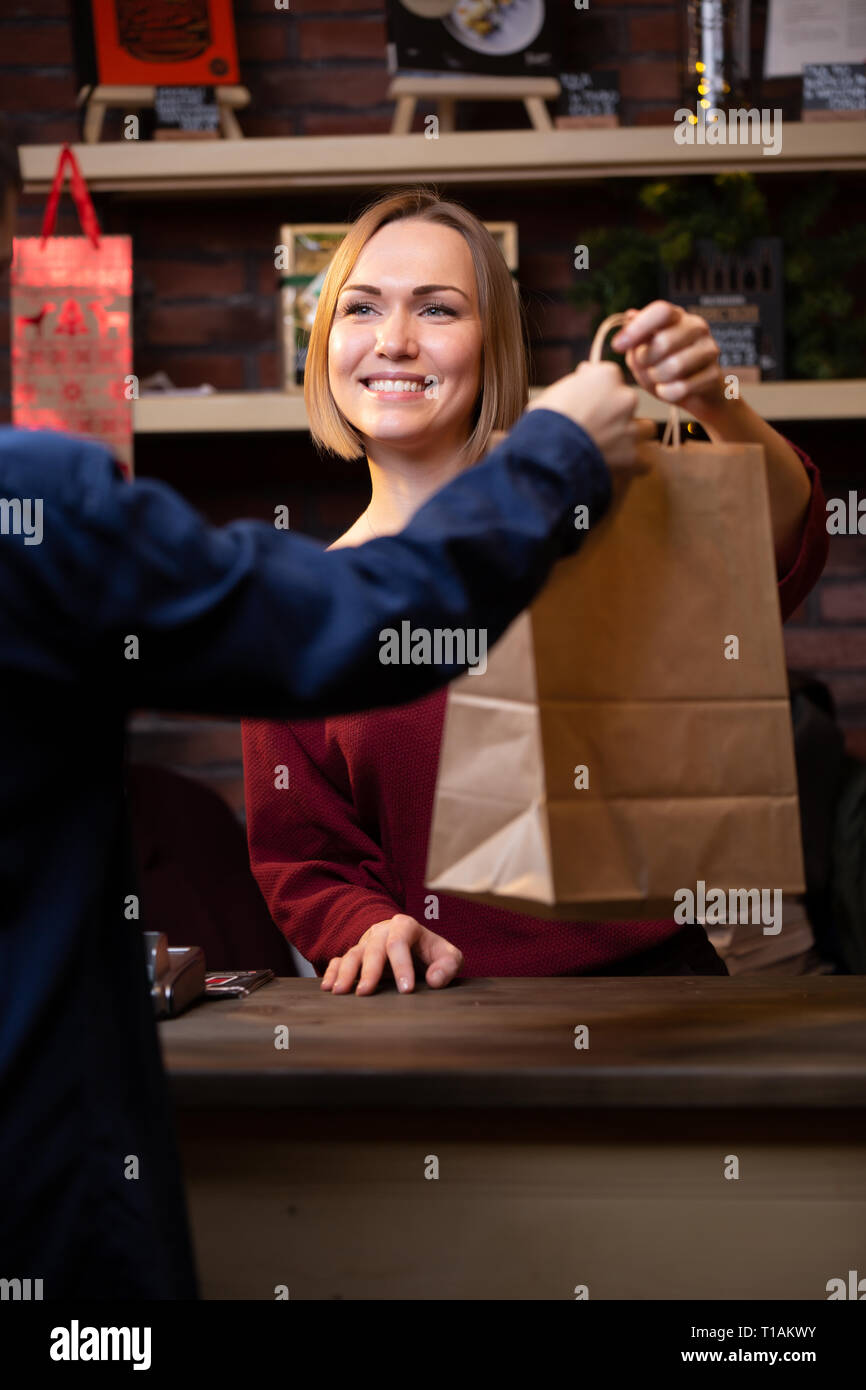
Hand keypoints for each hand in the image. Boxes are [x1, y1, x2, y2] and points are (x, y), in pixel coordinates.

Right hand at [321, 913, 463, 994]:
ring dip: (345, 973)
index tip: (406, 990)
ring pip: (353, 954)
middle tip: (366, 993)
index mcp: (406, 926)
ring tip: (340, 992)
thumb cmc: (433, 954)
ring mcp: (366, 942)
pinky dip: (332, 972)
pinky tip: (327, 987)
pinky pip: (340, 960)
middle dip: (369, 971)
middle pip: (373, 948)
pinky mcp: (356, 954)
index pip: (400, 943)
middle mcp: (382, 931)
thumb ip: (448, 966)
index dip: (402, 966)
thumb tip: (435, 980)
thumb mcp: (449, 956)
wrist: (417, 946)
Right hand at [527, 361, 654, 481]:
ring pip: (645, 429)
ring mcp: (631, 427)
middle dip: (617, 414)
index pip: (611, 378)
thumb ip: (578, 382)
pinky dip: (633, 465)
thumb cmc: (544, 419)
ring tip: (612, 447)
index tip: (589, 403)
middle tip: (596, 428)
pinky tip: (618, 467)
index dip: (599, 392)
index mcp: (606, 375)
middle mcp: (625, 397)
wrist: (547, 453)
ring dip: (632, 436)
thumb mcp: (555, 391)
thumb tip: (586, 371)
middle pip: (629, 402)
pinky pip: (643, 461)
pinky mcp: (632, 455)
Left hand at [611, 300, 725, 422]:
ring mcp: (709, 349)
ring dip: (657, 378)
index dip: (637, 328)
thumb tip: (629, 317)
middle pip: (664, 341)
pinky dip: (667, 394)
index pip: (660, 311)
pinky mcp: (714, 375)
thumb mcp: (642, 352)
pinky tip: (667, 391)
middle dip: (646, 360)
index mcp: (677, 316)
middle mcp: (696, 327)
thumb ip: (635, 337)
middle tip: (644, 367)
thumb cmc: (663, 368)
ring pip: (674, 366)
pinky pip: (682, 388)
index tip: (617, 346)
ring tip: (657, 379)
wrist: (694, 394)